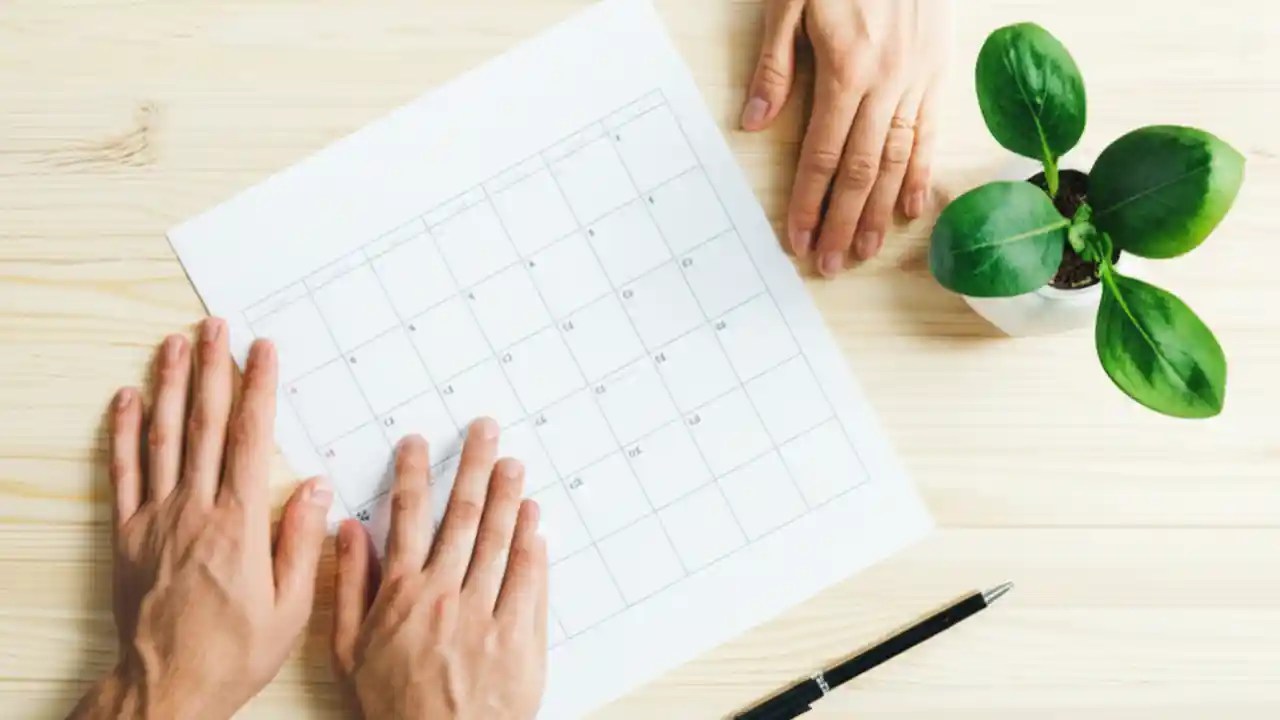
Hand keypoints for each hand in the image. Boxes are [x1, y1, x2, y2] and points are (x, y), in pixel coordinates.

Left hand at [70, 320, 331, 718]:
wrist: (168, 686)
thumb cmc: (236, 651)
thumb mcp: (291, 606)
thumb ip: (301, 540)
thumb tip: (315, 484)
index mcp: (239, 524)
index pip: (249, 438)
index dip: (257, 388)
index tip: (263, 350)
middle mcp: (195, 510)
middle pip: (202, 425)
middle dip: (211, 369)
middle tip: (214, 326)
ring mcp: (157, 520)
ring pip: (162, 439)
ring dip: (168, 386)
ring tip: (173, 344)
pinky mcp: (128, 536)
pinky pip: (122, 475)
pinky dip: (123, 433)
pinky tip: (126, 399)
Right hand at [331, 420, 547, 719]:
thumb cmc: (393, 707)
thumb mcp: (349, 651)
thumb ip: (351, 585)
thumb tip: (345, 530)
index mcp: (401, 594)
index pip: (406, 518)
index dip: (412, 474)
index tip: (417, 442)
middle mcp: (444, 594)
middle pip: (461, 515)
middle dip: (472, 466)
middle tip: (484, 430)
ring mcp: (484, 613)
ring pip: (498, 540)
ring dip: (507, 496)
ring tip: (512, 463)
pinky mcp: (518, 636)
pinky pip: (527, 581)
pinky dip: (532, 546)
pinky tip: (535, 520)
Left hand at [741, 0, 952, 275]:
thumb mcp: (789, 1)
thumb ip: (775, 63)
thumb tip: (756, 122)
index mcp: (847, 69)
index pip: (823, 155)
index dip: (808, 202)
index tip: (796, 238)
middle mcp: (887, 83)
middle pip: (861, 170)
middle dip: (841, 222)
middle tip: (827, 265)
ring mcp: (918, 79)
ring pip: (897, 160)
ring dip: (878, 212)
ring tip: (862, 251)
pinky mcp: (938, 71)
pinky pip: (929, 133)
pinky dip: (919, 175)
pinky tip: (909, 210)